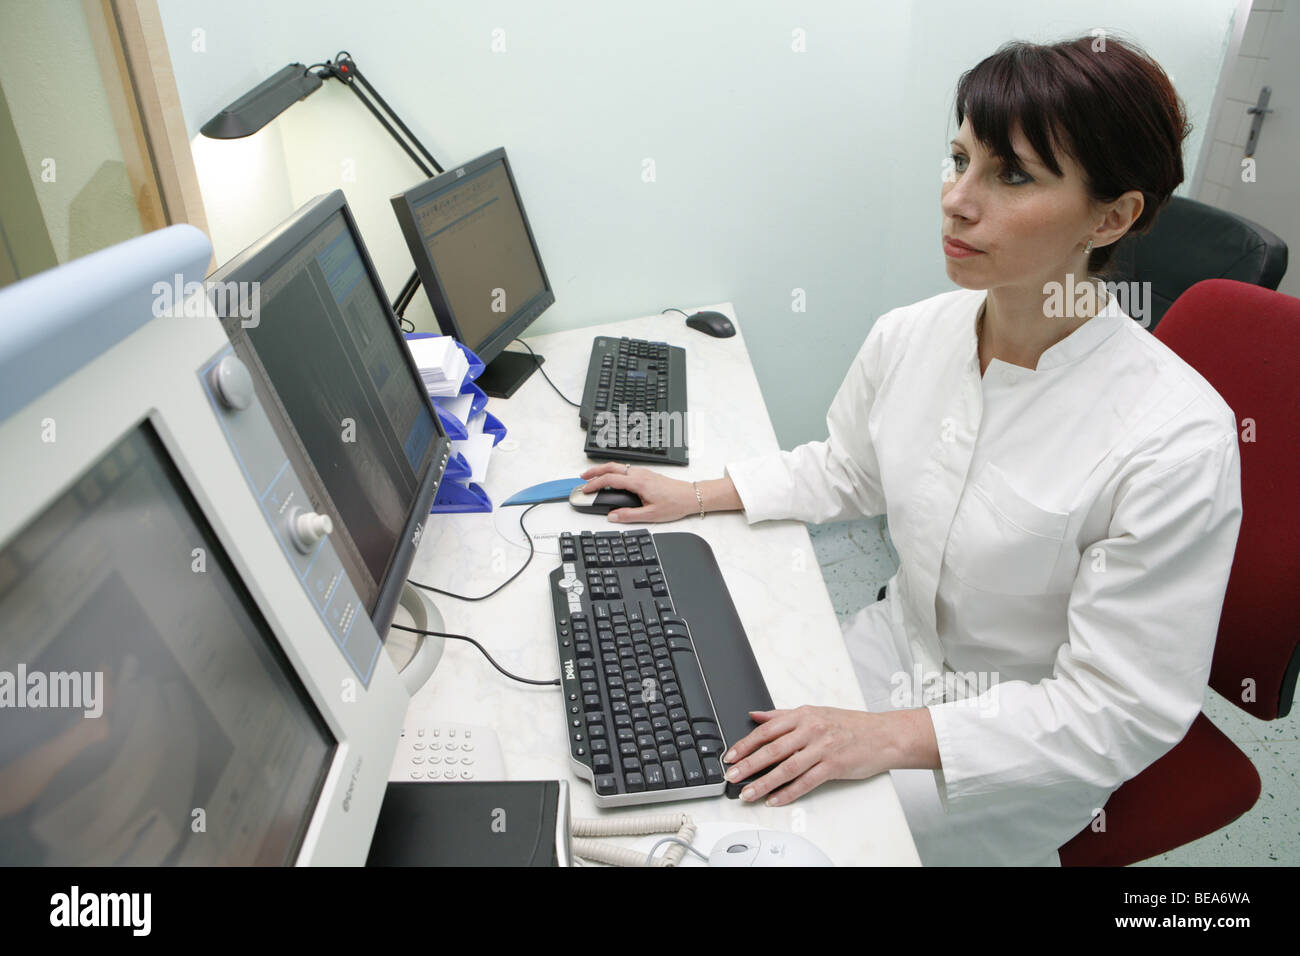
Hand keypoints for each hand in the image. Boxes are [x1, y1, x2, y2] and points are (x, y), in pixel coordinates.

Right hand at [579, 462, 697, 522]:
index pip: (610, 479)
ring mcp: (643, 472)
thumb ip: (629, 515)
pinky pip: (625, 469)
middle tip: (583, 478)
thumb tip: (612, 516)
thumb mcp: (650, 514)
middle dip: (594, 471)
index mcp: (638, 482)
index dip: (594, 484)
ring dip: (603, 470)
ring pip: (618, 466)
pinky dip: (613, 471)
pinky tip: (612, 479)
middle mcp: (639, 474)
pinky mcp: (646, 474)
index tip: (585, 489)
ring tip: (594, 477)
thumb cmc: (675, 503)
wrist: (690, 496)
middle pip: (611, 467)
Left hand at [722, 706, 893, 805]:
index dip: (745, 744)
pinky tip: (775, 800)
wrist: (883, 735)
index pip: (766, 730)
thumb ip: (782, 715)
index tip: (730, 756)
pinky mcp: (834, 766)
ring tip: (749, 793)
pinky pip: (806, 782)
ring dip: (764, 783)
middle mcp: (811, 730)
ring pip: (787, 768)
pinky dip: (788, 793)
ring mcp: (823, 748)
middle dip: (748, 765)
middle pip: (772, 750)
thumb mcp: (814, 712)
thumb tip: (755, 715)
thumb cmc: (850, 725)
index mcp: (803, 715)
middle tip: (732, 777)